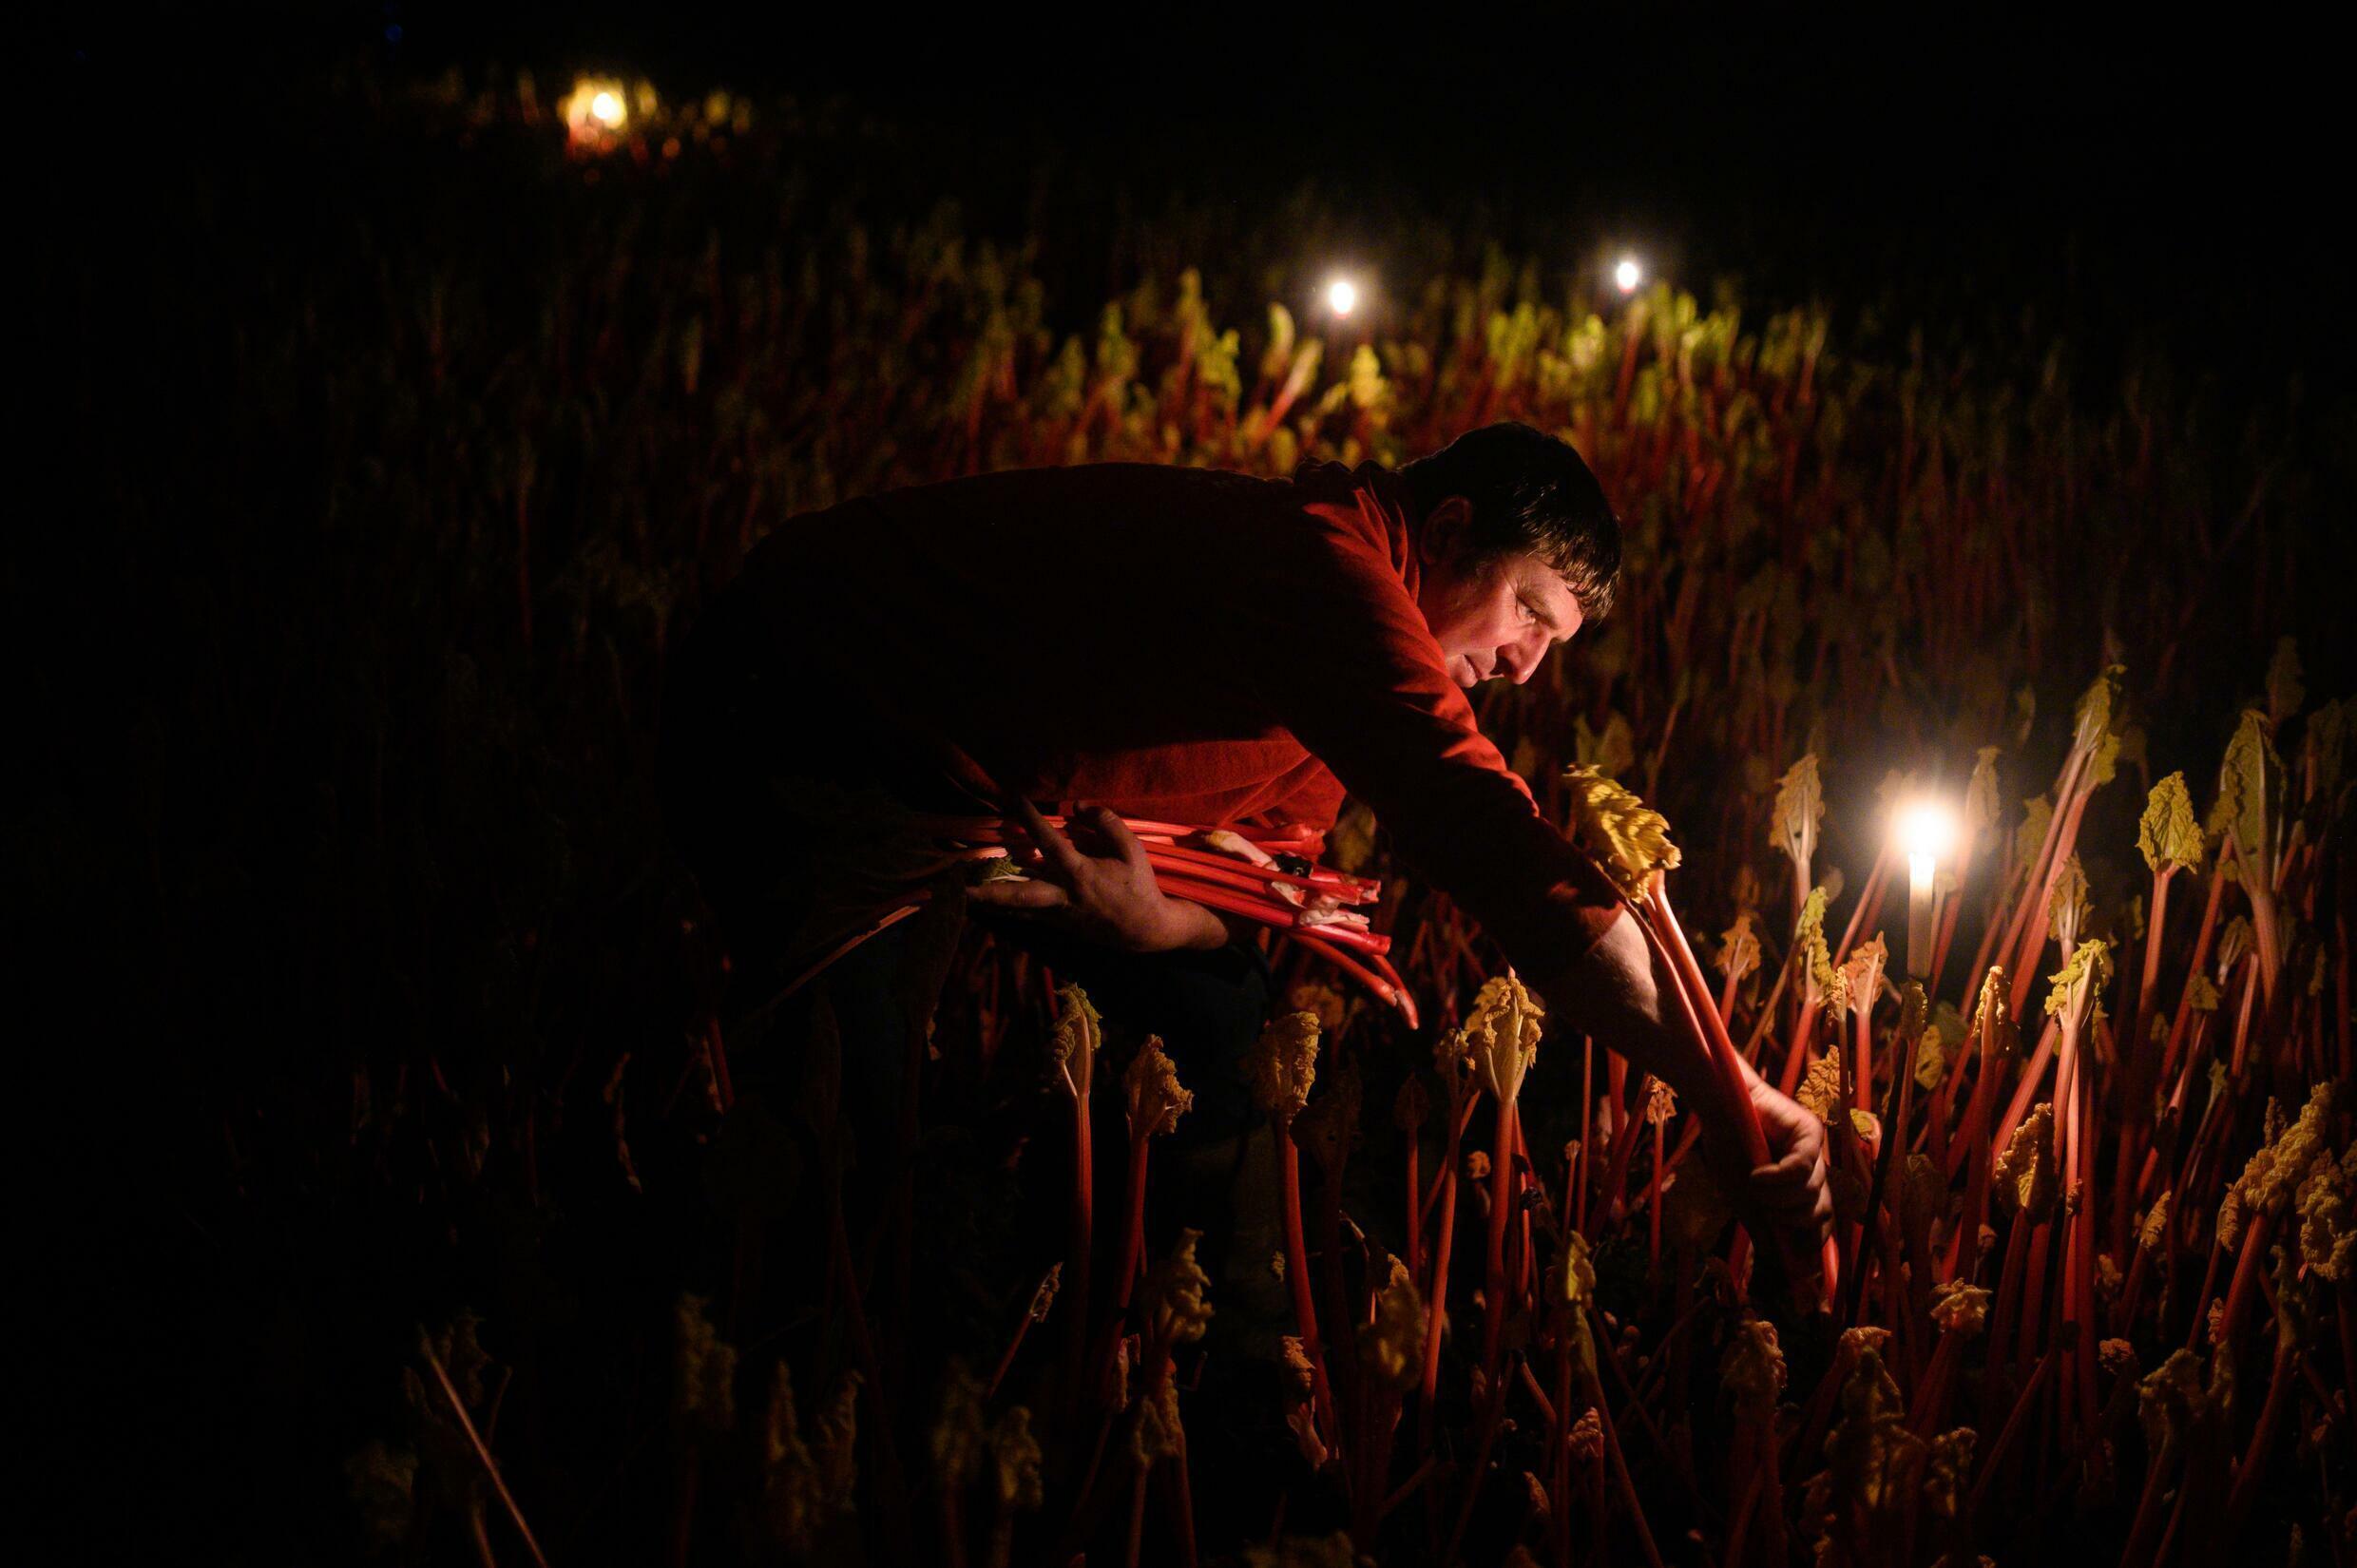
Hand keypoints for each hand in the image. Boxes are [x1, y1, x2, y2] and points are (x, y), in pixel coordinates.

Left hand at [964, 800, 1226, 953]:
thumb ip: (1106, 822)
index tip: (1013, 798)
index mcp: (1080, 873)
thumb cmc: (1139, 885)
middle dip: (986, 891)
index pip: (1049, 842)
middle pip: (1017, 894)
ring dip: (986, 901)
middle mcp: (1061, 895)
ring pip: (1014, 908)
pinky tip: (981, 899)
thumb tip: (1077, 806)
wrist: (1145, 930)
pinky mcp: (1055, 924)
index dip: (1030, 819)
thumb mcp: (1131, 849)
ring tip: (956, 892)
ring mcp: (1055, 914)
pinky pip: (1023, 913)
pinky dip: (1002, 906)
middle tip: (957, 886)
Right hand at [1742, 1074, 1834, 1272]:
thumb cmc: (1727, 1149)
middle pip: (1822, 1213)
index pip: (1822, 1224)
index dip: (1811, 1243)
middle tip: (1765, 1210)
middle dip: (1792, 1221)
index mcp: (1800, 1188)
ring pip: (1810, 1193)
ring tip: (1753, 1184)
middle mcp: (1814, 1171)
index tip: (1793, 1258)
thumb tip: (1779, 1263)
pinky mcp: (1809, 1131)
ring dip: (1777, 1198)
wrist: (1716, 1107)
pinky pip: (1800, 1168)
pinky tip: (1757, 1174)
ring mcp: (1814, 1151)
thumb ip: (1762, 1228)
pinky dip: (1776, 1178)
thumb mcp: (1742, 1199)